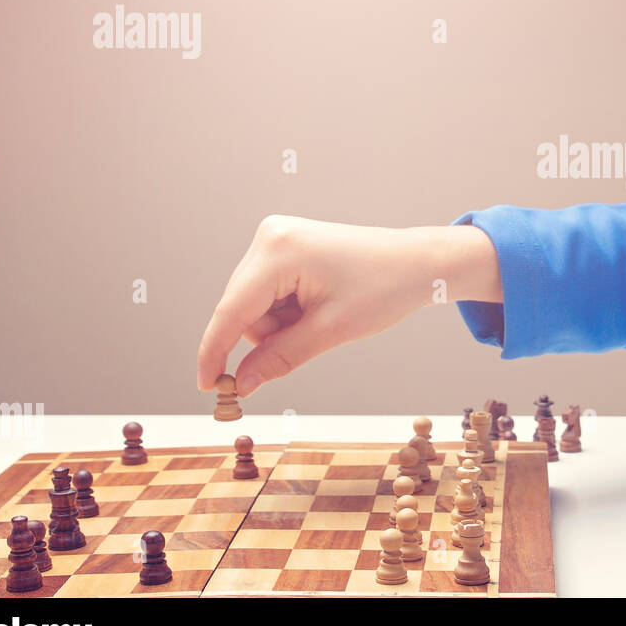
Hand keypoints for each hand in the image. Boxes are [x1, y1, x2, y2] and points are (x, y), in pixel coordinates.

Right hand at [196, 215, 499, 396]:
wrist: (418, 263)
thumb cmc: (384, 289)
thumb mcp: (331, 330)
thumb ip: (279, 357)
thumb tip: (240, 385)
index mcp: (278, 250)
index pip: (231, 311)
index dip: (214, 353)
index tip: (207, 388)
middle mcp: (270, 237)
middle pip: (241, 310)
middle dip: (269, 336)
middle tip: (313, 338)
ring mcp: (277, 238)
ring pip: (255, 306)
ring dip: (281, 326)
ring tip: (324, 317)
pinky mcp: (286, 246)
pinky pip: (270, 294)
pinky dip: (289, 312)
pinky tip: (320, 306)